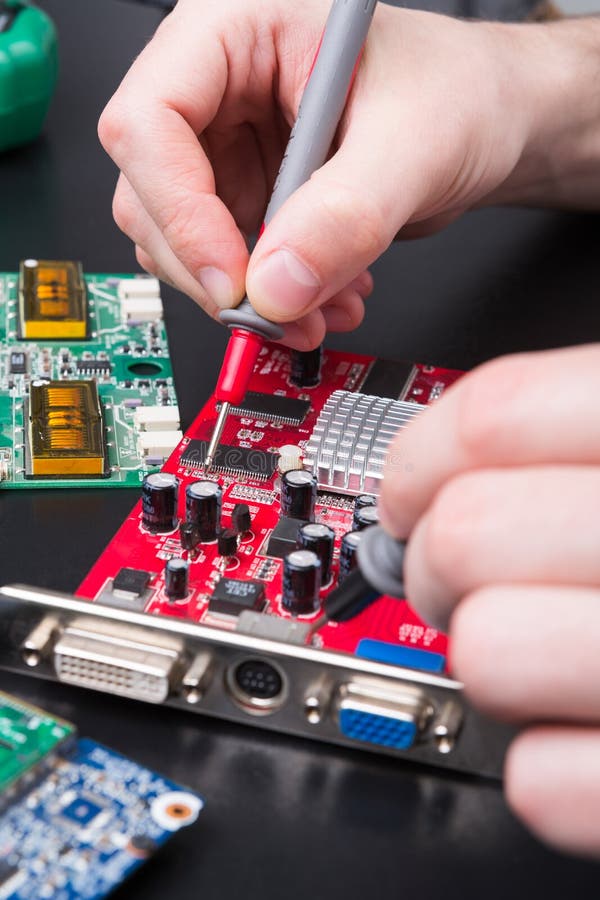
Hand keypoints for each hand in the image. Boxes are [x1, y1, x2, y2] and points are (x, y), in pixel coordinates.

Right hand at [97, 0, 565, 347]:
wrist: (489, 121)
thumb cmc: (457, 90)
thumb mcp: (413, 144)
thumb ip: (345, 217)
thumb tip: (276, 287)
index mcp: (238, 29)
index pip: (151, 120)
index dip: (179, 207)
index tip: (232, 277)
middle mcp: (220, 88)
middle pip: (152, 190)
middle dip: (213, 270)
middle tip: (275, 313)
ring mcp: (230, 147)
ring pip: (184, 240)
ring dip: (247, 295)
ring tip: (320, 310)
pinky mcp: (249, 196)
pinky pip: (230, 264)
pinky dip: (271, 297)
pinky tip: (324, 297)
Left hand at [378, 344, 599, 856]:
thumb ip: (586, 426)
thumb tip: (447, 446)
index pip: (497, 417)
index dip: (421, 459)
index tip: (413, 488)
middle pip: (466, 537)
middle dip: (440, 561)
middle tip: (471, 574)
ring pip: (489, 654)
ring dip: (494, 657)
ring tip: (543, 649)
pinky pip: (546, 782)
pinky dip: (550, 767)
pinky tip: (593, 731)